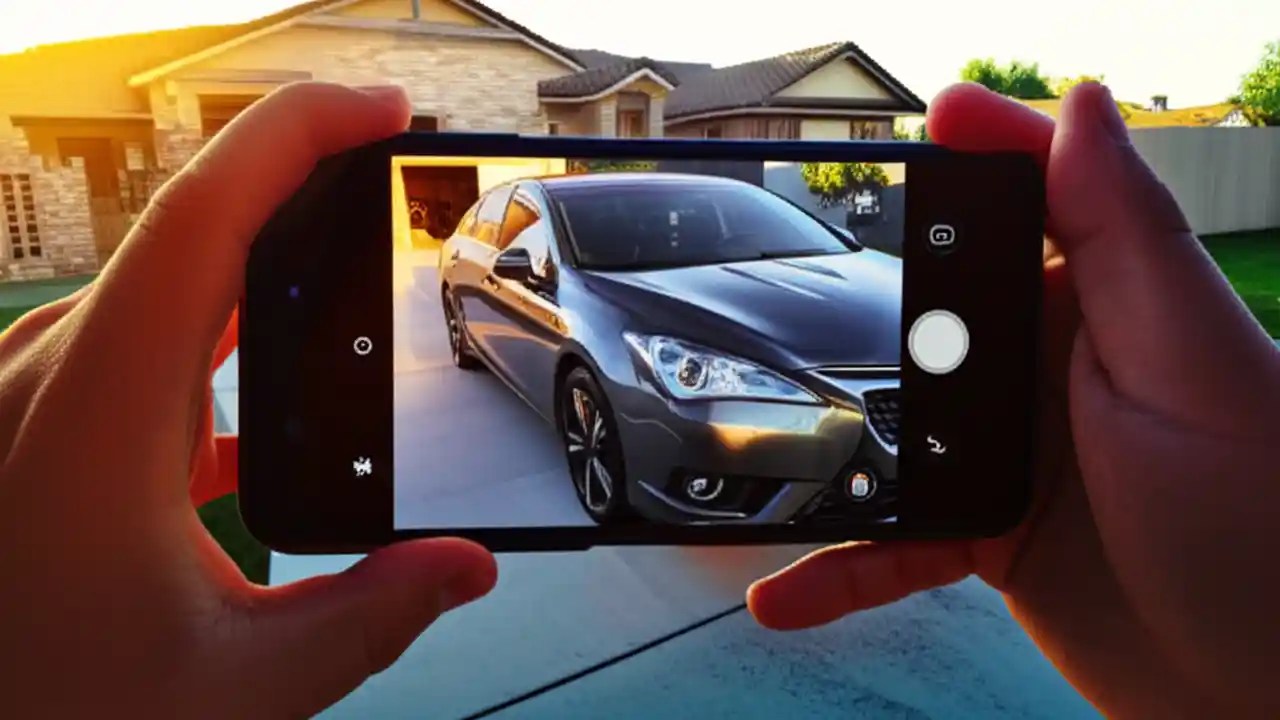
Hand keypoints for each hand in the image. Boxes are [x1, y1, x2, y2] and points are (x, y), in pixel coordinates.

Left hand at [0, 83, 496, 717]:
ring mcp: (36, 393)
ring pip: (163, 281)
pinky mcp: (42, 421)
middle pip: (191, 230)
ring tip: (344, 267)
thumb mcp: (232, 689)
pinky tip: (255, 404)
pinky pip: (139, 340)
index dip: (297, 140)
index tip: (379, 114)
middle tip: (390, 169)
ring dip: (261, 261)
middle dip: (302, 182)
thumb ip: (366, 622)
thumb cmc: (46, 710)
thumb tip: (463, 566)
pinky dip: (215, 336)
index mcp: (94, 419)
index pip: (202, 223)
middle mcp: (52, 380)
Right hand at [747, 83, 1279, 717]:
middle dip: (859, 300)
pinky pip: (893, 542)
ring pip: (895, 428)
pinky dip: (841, 567)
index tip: (920, 125)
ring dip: (829, 446)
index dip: (984, 150)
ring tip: (755, 452)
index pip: (1040, 202)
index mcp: (1109, 310)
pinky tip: (785, 593)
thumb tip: (1082, 106)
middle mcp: (1053, 371)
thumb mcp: (1195, 370)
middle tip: (782, 306)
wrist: (1261, 692)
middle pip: (934, 310)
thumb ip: (1128, 241)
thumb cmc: (1262, 530)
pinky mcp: (989, 535)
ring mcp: (1014, 455)